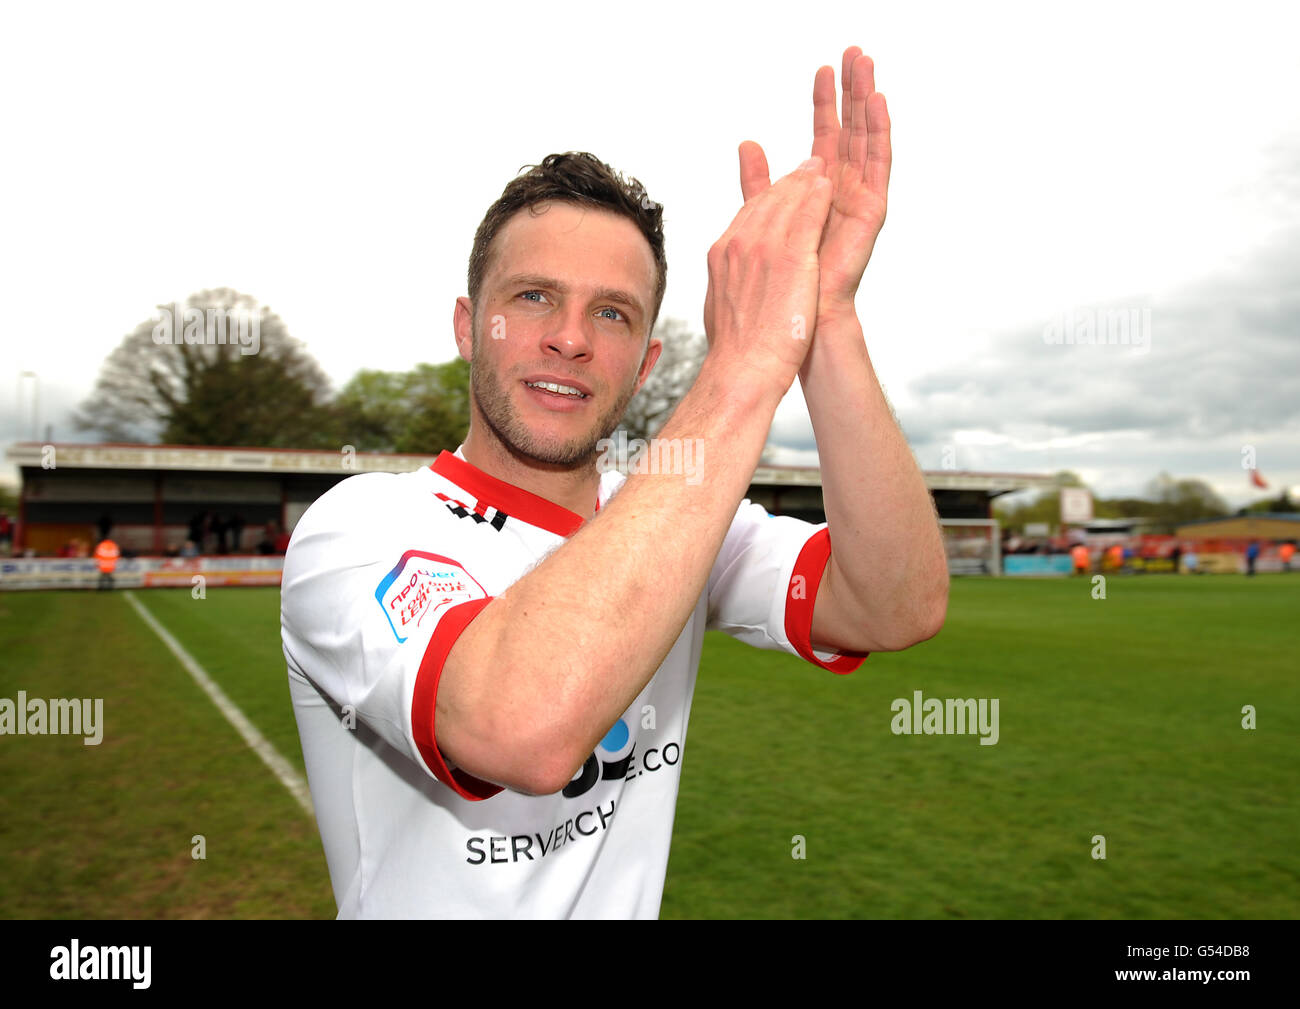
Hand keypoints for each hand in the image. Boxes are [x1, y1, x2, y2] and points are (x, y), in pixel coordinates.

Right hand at [702, 157, 832, 394]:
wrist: (742, 369)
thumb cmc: (737, 350)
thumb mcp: (722, 306)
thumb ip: (729, 285)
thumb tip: (731, 287)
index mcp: (723, 255)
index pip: (747, 214)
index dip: (768, 197)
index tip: (783, 189)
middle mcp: (739, 244)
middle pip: (765, 201)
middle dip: (787, 182)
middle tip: (807, 168)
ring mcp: (764, 248)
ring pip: (786, 201)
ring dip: (803, 182)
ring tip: (818, 170)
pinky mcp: (790, 256)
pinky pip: (806, 216)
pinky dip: (816, 197)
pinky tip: (827, 187)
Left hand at [739, 47, 891, 318]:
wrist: (787, 328)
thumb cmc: (773, 289)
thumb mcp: (760, 219)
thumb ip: (759, 181)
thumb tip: (748, 143)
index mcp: (813, 194)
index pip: (823, 136)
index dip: (824, 104)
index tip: (824, 68)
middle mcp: (839, 196)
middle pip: (848, 132)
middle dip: (850, 93)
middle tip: (853, 51)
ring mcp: (857, 203)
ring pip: (864, 140)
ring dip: (867, 101)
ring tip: (867, 64)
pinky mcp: (869, 215)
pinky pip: (877, 166)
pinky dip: (879, 132)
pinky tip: (878, 102)